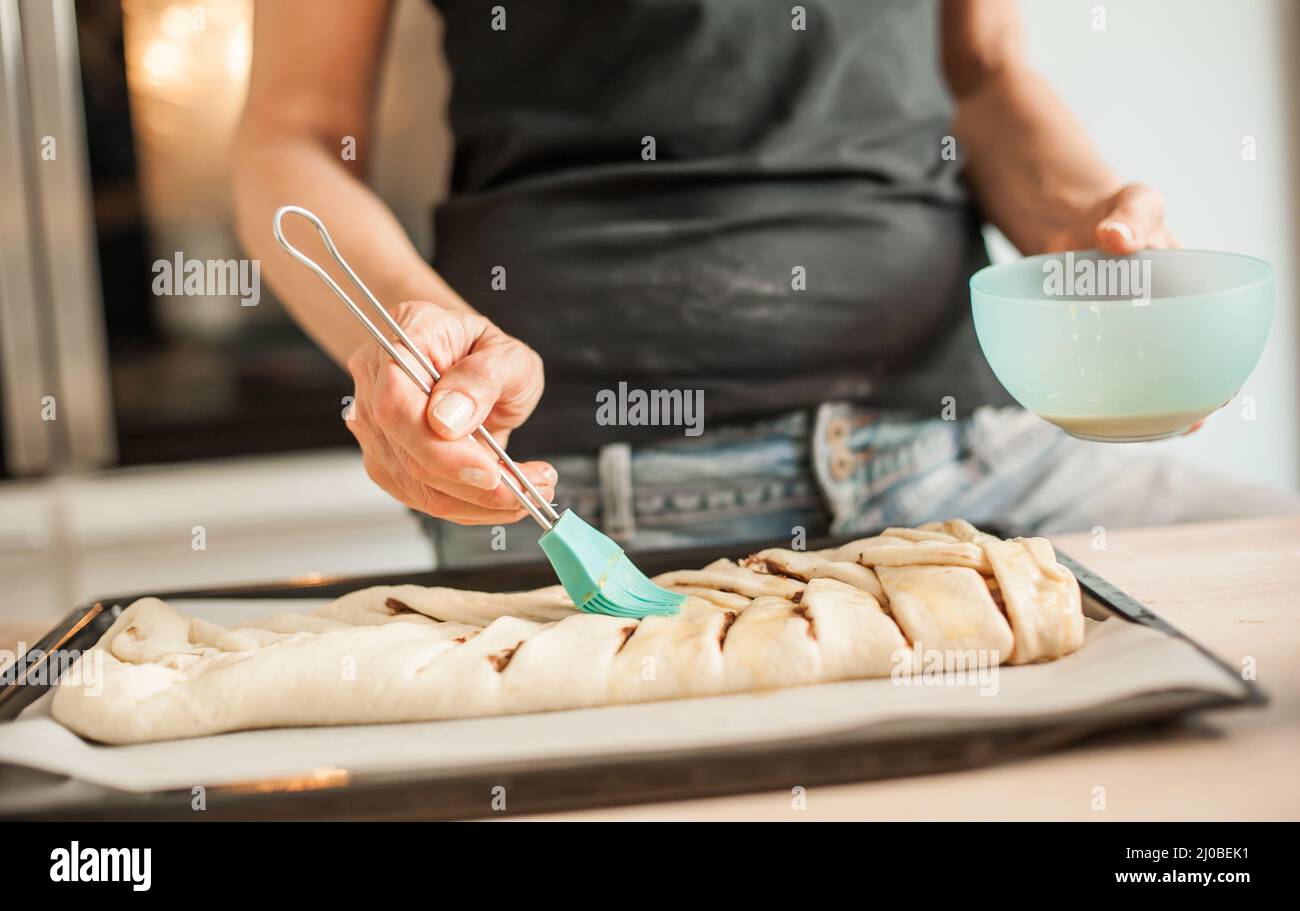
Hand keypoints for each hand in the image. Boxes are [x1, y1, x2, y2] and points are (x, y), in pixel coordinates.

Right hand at [346, 301, 554, 523]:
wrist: (463, 357)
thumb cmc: (482, 349)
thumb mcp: (505, 352)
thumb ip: (482, 378)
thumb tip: (449, 421)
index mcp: (398, 346)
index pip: (396, 406)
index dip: (438, 447)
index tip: (491, 472)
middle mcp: (374, 389)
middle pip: (406, 456)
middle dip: (474, 485)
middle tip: (533, 488)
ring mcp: (375, 430)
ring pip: (418, 487)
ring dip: (480, 502)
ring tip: (532, 491)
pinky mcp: (390, 463)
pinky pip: (427, 497)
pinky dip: (472, 506)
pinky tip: (507, 496)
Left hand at [1049, 183, 1219, 435]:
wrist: (1072, 221)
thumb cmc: (1117, 214)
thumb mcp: (1133, 204)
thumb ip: (1130, 216)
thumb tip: (1115, 237)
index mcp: (1184, 297)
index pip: (1214, 340)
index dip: (1224, 371)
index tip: (1225, 395)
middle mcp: (1157, 326)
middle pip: (1181, 375)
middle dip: (1188, 404)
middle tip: (1189, 424)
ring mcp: (1120, 338)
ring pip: (1136, 384)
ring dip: (1139, 409)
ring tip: (1137, 430)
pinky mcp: (1084, 341)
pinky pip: (1090, 370)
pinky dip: (1088, 389)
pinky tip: (1077, 407)